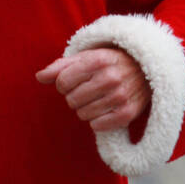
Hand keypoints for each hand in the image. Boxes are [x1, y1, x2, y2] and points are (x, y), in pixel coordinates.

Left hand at [36, 47, 151, 133]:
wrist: (145, 68)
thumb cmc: (109, 62)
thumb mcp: (86, 57)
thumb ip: (60, 66)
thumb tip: (39, 77)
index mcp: (97, 60)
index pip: (62, 82)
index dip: (63, 84)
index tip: (72, 82)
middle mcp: (110, 77)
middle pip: (71, 100)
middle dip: (74, 97)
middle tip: (87, 90)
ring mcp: (120, 96)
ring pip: (82, 114)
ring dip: (85, 109)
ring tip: (96, 99)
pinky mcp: (128, 113)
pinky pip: (97, 126)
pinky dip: (96, 121)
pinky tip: (103, 110)